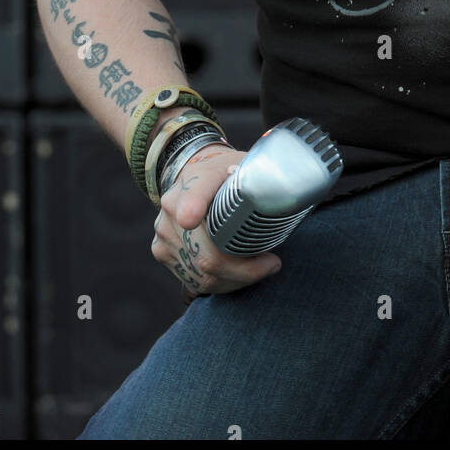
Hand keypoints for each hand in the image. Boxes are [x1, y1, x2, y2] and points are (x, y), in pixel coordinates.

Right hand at [151, 143, 281, 301]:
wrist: (195, 175)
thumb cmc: (229, 174)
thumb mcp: (247, 165)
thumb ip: (264, 177)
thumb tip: (288, 193)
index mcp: (197, 178)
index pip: (194, 192)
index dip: (192, 205)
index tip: (192, 217)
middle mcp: (173, 205)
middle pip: (207, 253)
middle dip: (245, 269)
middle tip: (272, 263)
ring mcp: (164, 230)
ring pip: (202, 274)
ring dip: (237, 280)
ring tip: (260, 268)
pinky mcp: (162, 251)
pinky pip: (193, 280)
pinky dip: (221, 284)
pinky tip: (238, 274)